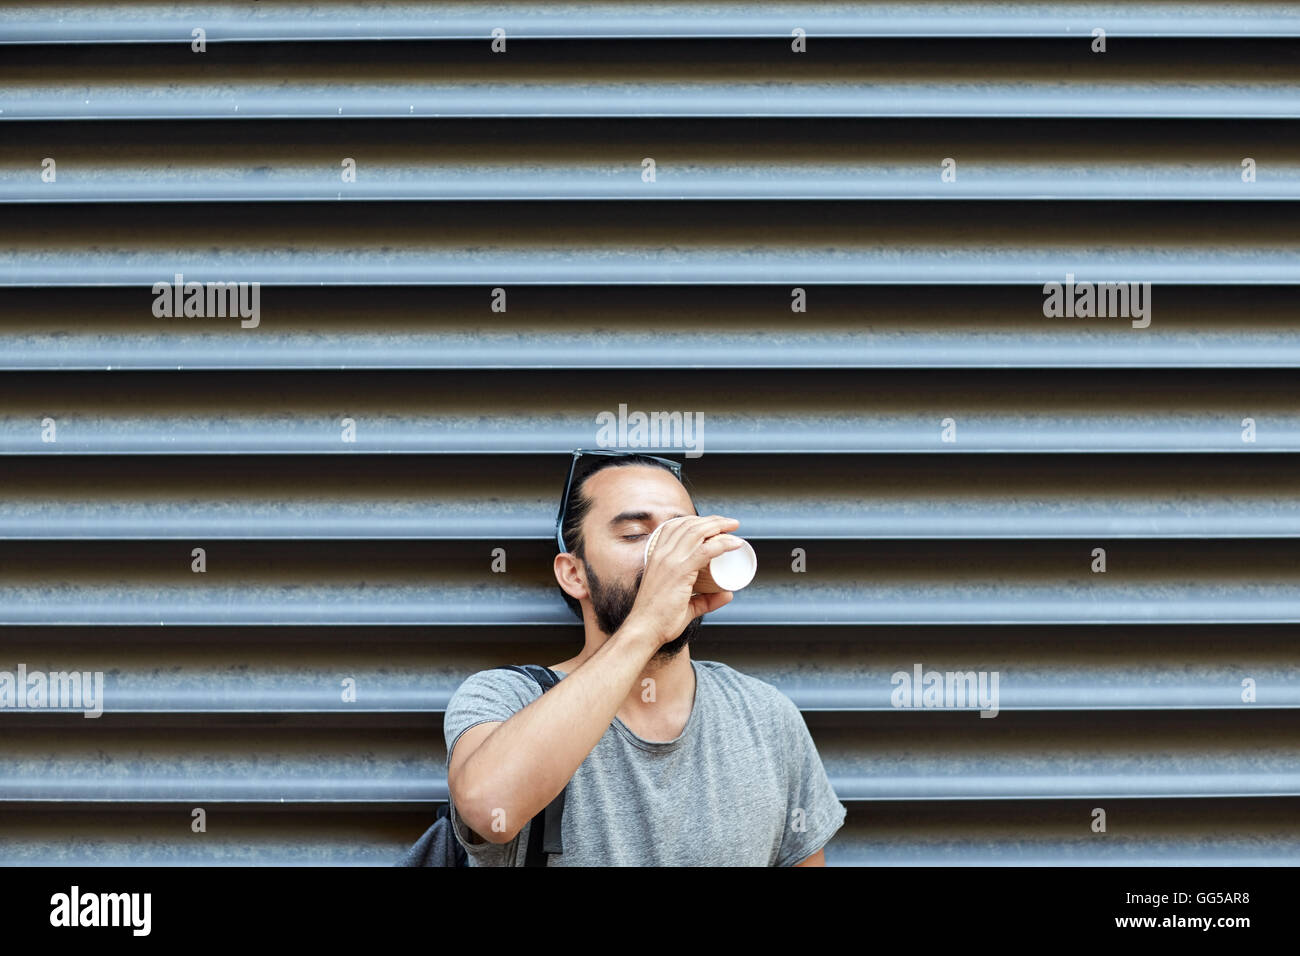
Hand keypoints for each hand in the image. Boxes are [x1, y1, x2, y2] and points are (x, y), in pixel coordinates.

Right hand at [621, 515, 744, 647]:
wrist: (644, 630)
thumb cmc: (660, 620)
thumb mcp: (685, 604)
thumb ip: (705, 600)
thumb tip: (728, 594)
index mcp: (656, 555)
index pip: (676, 526)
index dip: (696, 520)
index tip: (715, 524)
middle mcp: (662, 554)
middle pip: (690, 525)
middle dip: (713, 520)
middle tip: (731, 524)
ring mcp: (670, 561)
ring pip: (698, 532)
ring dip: (719, 525)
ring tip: (734, 527)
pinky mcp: (679, 572)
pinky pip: (705, 551)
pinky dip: (722, 543)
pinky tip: (735, 543)